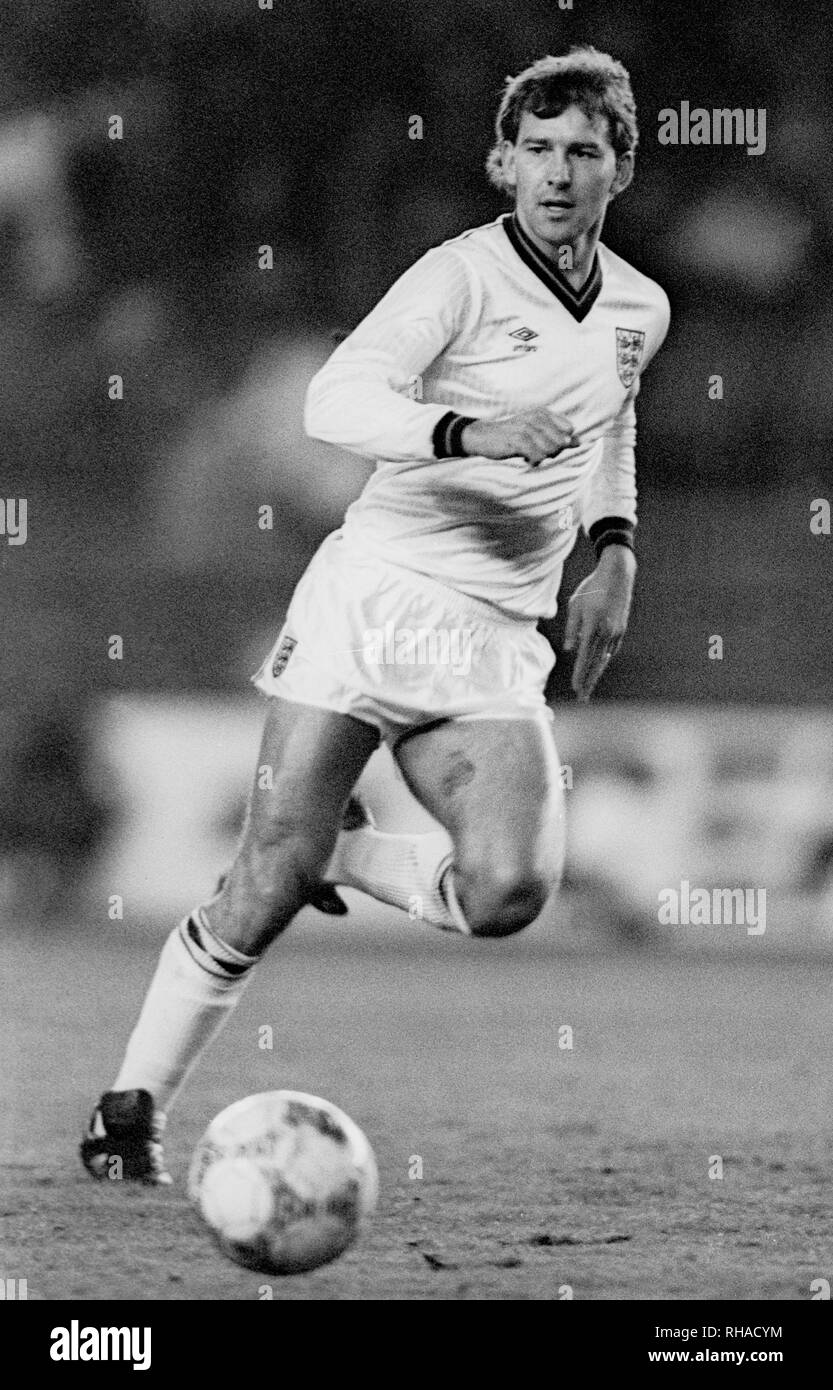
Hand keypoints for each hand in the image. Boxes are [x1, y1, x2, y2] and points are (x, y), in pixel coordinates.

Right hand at [462, 408, 576, 465]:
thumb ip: (556, 436)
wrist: (483, 436)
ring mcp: (527, 428)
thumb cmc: (512, 435)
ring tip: (530, 454)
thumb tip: (579, 442)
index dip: (562, 441)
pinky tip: (525, 459)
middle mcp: (537, 417)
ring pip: (550, 450)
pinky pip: (538, 456)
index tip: (549, 445)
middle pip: (561, 442)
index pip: (569, 429)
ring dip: (541, 457)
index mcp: (543, 413)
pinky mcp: (518, 440)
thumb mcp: (535, 431)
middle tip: (537, 452)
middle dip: (552, 452)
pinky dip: (533, 461)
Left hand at [563, 546, 635, 702]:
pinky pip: (611, 649)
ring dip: (596, 673)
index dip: (579, 674)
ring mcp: (616, 632)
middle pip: (595, 663)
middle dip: (588, 681)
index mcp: (592, 626)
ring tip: (589, 687)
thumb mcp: (575, 605)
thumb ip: (572, 628)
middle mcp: (606, 632)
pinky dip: (604, 659)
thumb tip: (570, 650)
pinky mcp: (621, 629)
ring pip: (604, 658)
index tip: (575, 688)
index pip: (584, 656)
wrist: (618, 575)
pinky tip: (598, 667)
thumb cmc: (592, 588)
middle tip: (582, 698)